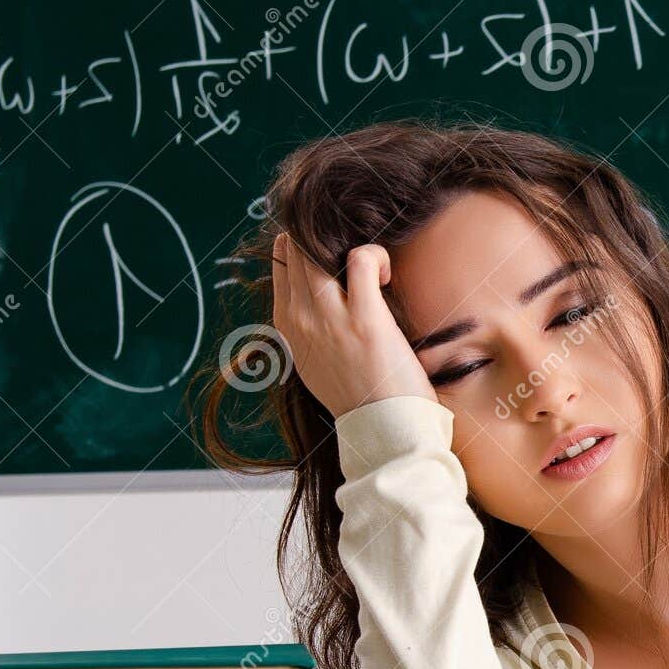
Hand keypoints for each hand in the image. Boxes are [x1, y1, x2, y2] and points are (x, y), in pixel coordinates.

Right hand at [270, 233, 434, 418]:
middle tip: (355, 254)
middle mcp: (302, 319)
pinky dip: (374, 255)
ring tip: (370, 267)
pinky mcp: (365, 318)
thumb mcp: (314, 363)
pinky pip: (361, 259)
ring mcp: (331, 318)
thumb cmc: (359, 396)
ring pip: (319, 249)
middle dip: (325, 239)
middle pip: (298, 249)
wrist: (383, 429)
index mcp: (288, 327)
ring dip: (345, 244)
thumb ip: (308, 330)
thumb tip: (313, 303)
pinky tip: (386, 274)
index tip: (332, 254)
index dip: (306, 248)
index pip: (282, 265)